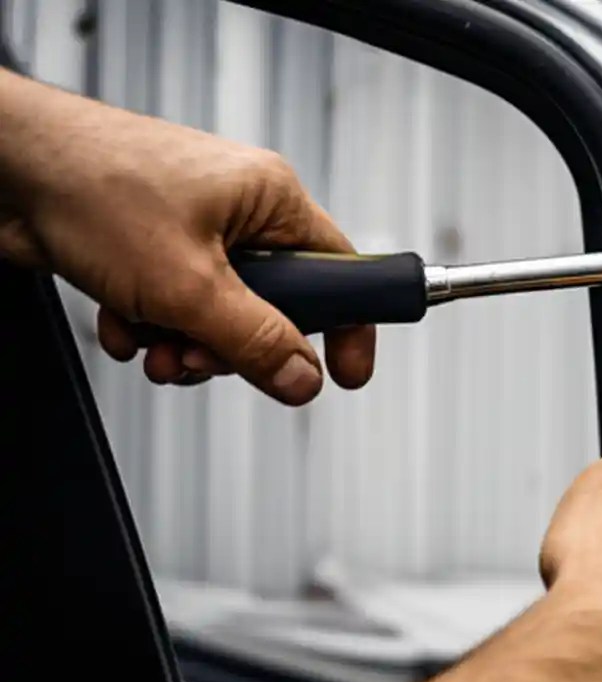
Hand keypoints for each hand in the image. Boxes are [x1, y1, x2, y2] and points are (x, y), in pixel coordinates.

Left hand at [0, 69, 372, 404]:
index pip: (338, 270)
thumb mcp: (188, 285)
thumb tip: (304, 378)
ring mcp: (194, 227)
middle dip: (235, 345)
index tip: (348, 374)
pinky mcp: (152, 245)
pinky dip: (151, 325)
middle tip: (205, 358)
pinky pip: (176, 305)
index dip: (348, 325)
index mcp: (270, 199)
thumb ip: (255, 340)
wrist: (4, 166)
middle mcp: (240, 210)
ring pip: (220, 314)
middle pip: (275, 305)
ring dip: (186, 343)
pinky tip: (122, 322)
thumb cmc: (92, 187)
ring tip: (154, 346)